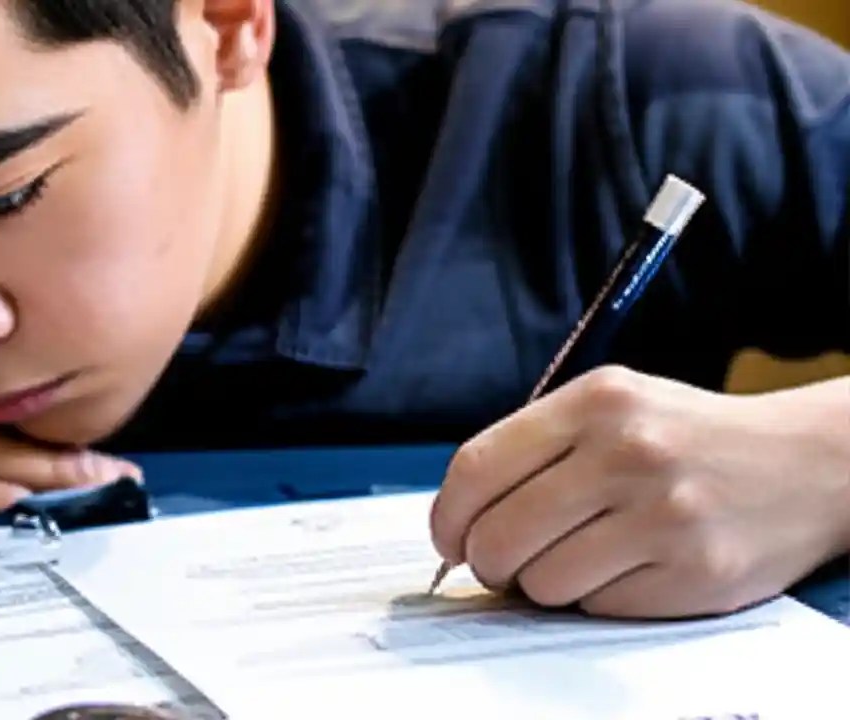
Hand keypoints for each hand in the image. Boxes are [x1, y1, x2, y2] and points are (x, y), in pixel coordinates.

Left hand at [430, 366, 849, 618]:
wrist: (807, 463)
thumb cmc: (686, 439)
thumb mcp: (612, 407)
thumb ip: (534, 448)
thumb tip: (458, 521)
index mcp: (595, 402)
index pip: (476, 469)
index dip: (447, 518)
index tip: (449, 540)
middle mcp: (629, 452)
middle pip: (499, 537)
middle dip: (487, 563)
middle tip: (503, 564)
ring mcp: (665, 513)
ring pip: (543, 583)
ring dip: (544, 584)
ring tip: (578, 558)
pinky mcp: (696, 572)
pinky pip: (599, 608)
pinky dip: (598, 599)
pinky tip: (628, 568)